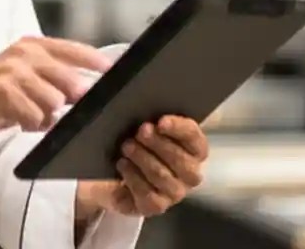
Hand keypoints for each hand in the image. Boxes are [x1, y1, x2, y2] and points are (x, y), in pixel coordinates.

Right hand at [0, 36, 111, 151]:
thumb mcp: (20, 81)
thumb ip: (51, 80)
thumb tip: (86, 91)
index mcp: (30, 45)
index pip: (76, 50)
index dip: (98, 64)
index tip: (115, 74)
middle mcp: (23, 52)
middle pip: (71, 81)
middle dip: (70, 102)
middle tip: (50, 110)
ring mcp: (13, 70)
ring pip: (55, 102)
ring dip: (43, 116)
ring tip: (22, 115)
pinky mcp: (4, 90)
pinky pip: (37, 116)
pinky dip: (28, 125)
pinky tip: (13, 120)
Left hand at [78, 115, 208, 219]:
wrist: (109, 174)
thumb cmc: (133, 143)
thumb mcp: (141, 123)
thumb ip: (149, 112)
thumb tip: (141, 96)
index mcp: (193, 149)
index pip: (195, 138)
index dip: (180, 129)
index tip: (161, 121)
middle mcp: (189, 173)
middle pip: (183, 161)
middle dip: (160, 144)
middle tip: (141, 131)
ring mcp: (174, 192)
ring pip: (164, 178)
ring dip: (144, 159)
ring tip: (127, 146)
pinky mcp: (155, 207)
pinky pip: (148, 196)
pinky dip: (134, 178)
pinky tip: (122, 165)